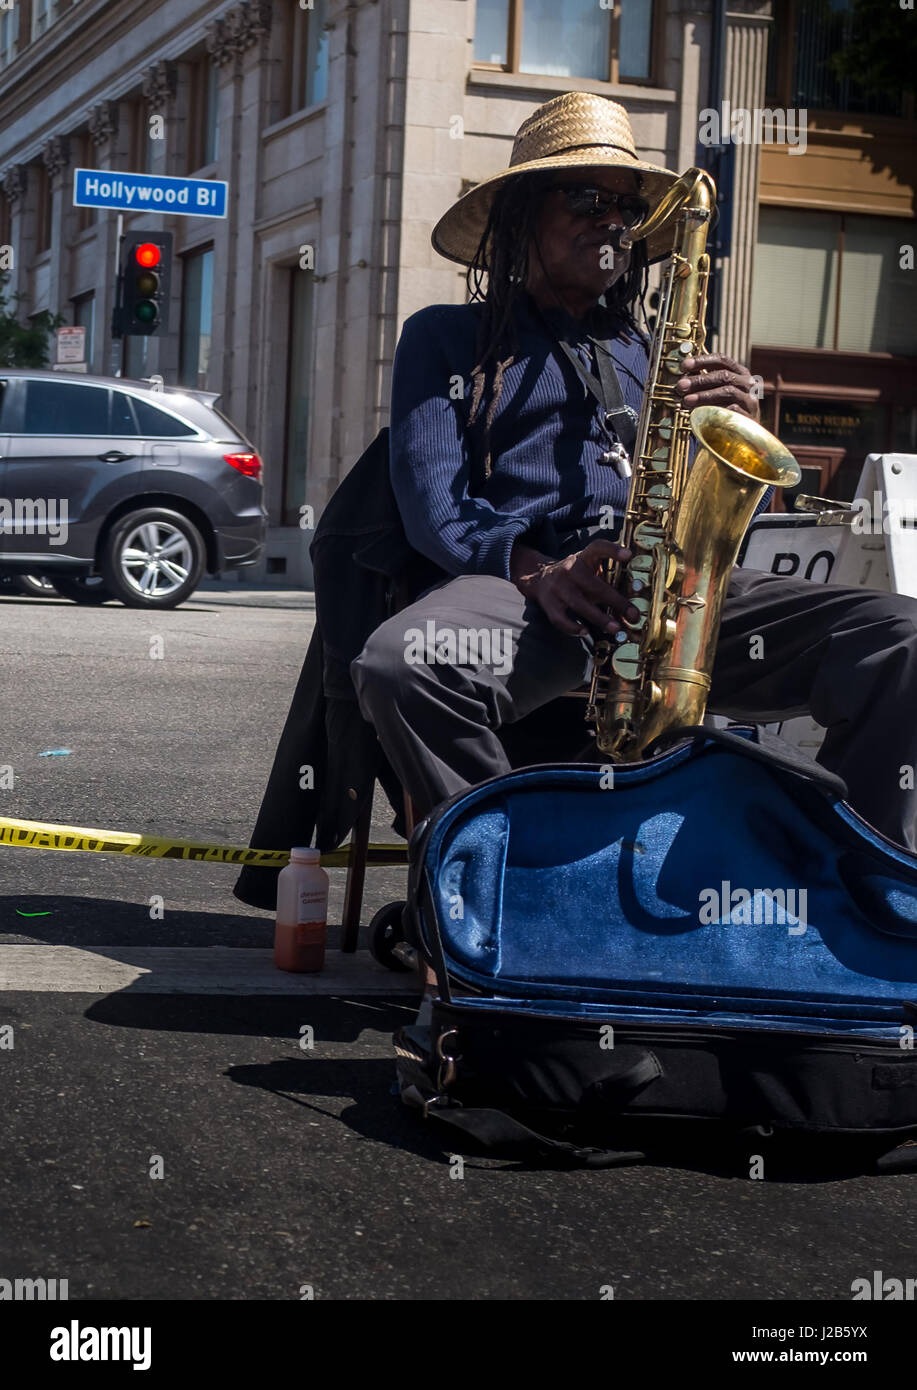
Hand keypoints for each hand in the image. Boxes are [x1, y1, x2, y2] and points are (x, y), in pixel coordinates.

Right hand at [510, 538, 637, 637]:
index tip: (628, 555)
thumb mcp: (589, 567)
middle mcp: (570, 569)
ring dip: (599, 618)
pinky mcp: (548, 603)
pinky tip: (585, 631)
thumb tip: (635, 599)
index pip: (598, 548)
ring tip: (616, 629)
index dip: (613, 550)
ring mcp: (558, 587)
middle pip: (594, 586)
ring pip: (579, 604)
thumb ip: (608, 577)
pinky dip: (572, 627)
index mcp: (584, 557)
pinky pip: (560, 618)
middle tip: (633, 615)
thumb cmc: (575, 575)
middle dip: (616, 602)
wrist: (540, 576)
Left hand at [675, 354, 760, 419]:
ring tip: (686, 401)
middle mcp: (747, 383)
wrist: (741, 436)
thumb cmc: (725, 410)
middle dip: (699, 380)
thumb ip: (704, 384)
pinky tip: (700, 414)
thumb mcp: (716, 393)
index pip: (722, 360)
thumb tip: (682, 381)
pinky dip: (715, 410)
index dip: (702, 360)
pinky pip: (731, 410)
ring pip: (727, 391)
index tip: (684, 366)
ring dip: (704, 395)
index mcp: (739, 372)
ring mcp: (750, 400)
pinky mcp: (749, 416)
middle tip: (681, 386)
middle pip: (723, 375)